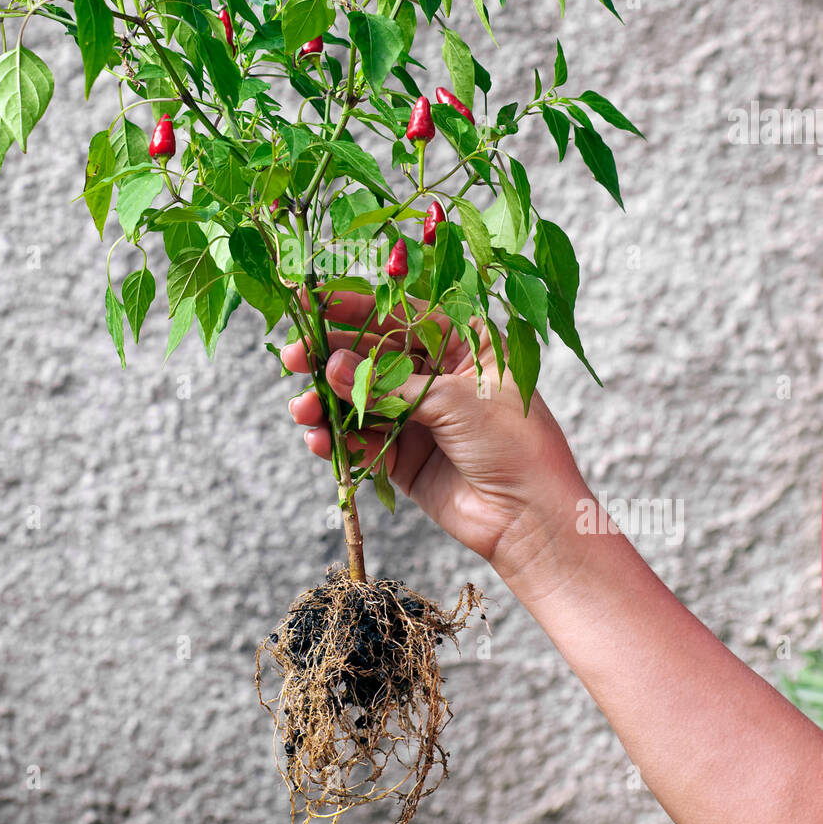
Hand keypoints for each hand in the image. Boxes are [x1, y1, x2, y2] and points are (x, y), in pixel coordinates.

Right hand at [282, 288, 587, 574]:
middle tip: (292, 358)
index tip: (311, 304)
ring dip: (327, 403)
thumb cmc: (514, 444)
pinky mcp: (404, 457)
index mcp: (465, 344)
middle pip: (373, 356)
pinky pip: (361, 440)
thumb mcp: (453, 401)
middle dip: (330, 357)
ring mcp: (420, 417)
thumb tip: (332, 365)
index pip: (401, 316)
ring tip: (302, 411)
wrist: (531, 519)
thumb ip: (389, 385)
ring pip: (360, 400)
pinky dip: (336, 439)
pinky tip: (318, 440)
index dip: (354, 308)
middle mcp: (440, 376)